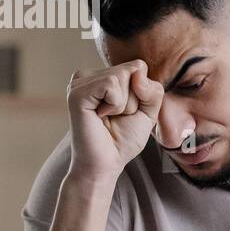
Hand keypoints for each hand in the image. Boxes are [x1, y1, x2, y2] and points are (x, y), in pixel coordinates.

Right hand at [66, 60, 163, 182]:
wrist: (107, 163)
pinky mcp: (77, 93)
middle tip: (117, 117)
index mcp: (104, 76)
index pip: (138, 67)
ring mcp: (80, 82)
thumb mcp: (149, 112)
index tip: (127, 112)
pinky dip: (115, 104)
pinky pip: (112, 85)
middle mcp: (90, 75)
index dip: (143, 93)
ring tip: (108, 117)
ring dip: (125, 104)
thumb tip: (137, 71)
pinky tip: (100, 116)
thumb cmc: (124, 139)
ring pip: (123, 75)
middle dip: (135, 99)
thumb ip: (152, 89)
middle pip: (133, 69)